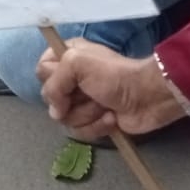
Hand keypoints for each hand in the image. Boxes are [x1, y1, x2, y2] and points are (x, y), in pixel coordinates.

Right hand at [36, 39, 186, 140]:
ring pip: (65, 118)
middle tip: (90, 93)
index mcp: (66, 57)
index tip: (68, 79)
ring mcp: (82, 102)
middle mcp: (72, 79)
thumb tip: (55, 112)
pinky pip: (80, 132)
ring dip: (87, 114)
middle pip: (50, 98)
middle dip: (71, 100)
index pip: (41, 71)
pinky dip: (97, 126)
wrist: (148, 97)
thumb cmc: (113, 74)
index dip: (52, 78)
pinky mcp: (94, 122)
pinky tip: (111, 118)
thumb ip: (53, 83)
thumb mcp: (76, 63)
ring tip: (105, 105)